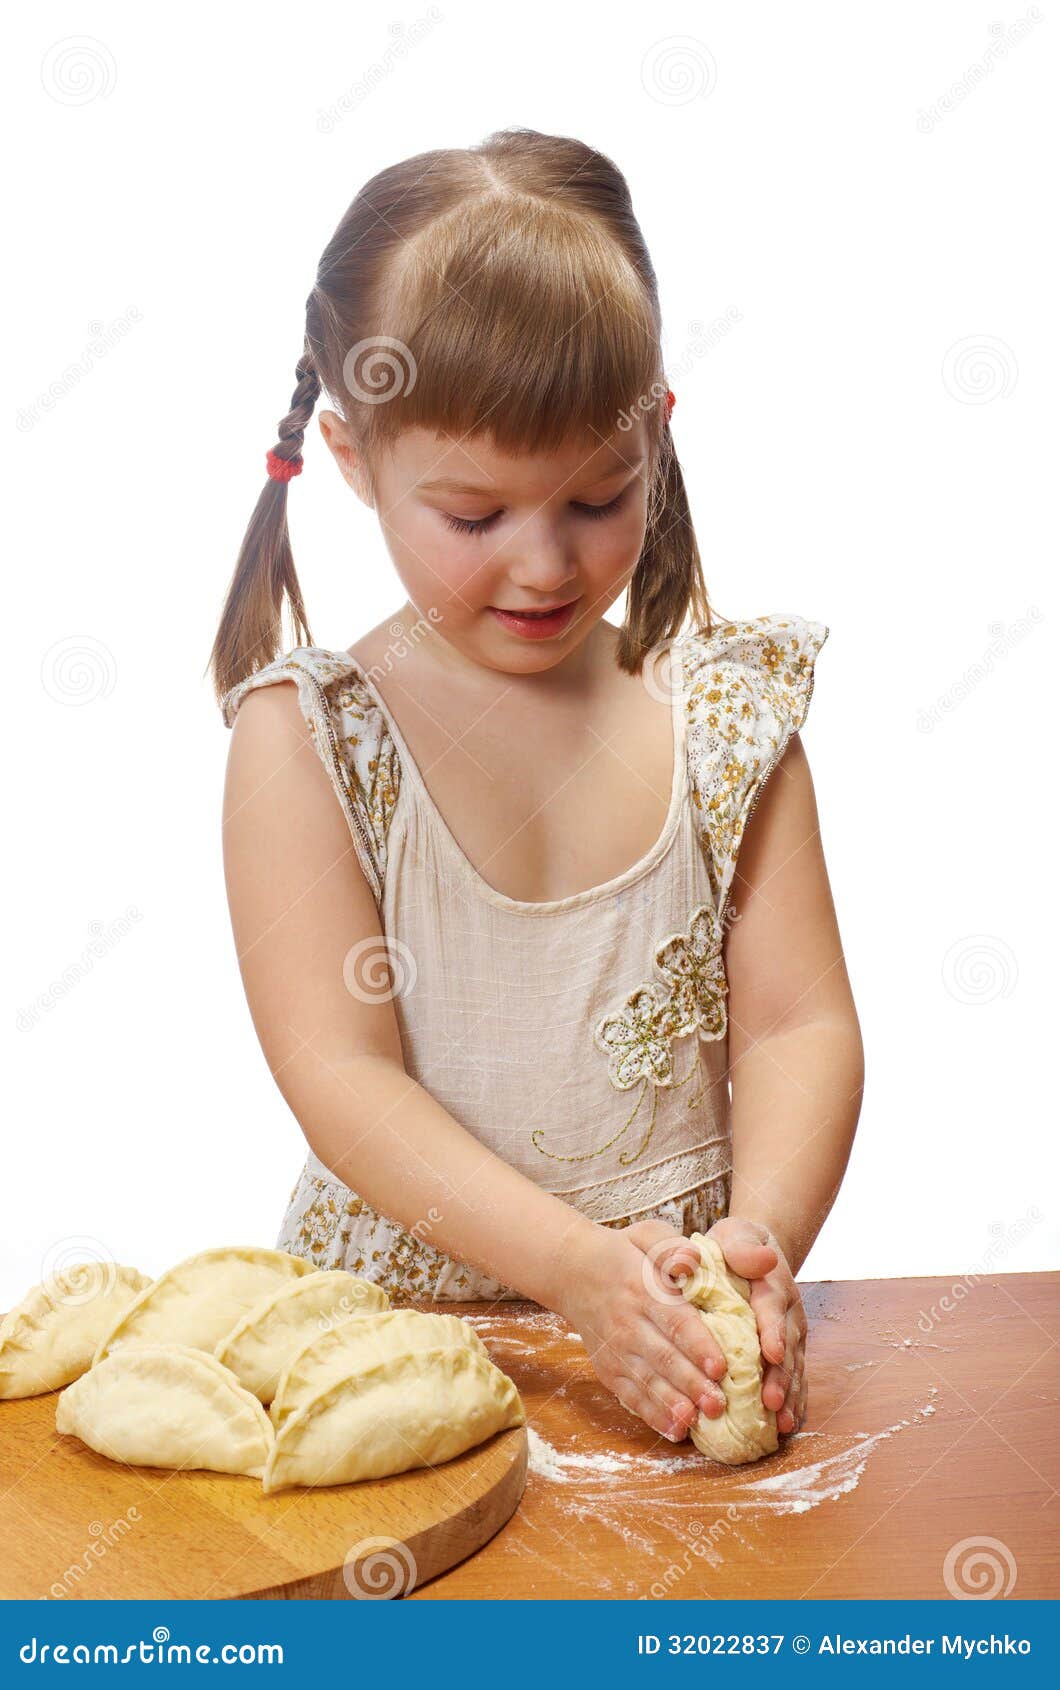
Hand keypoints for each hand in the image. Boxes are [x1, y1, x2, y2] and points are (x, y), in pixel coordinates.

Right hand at [550, 1220, 732, 1442]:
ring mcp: (616, 1350)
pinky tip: (675, 1431)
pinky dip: (652, 1415)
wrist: (572, 1271)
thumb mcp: (646, 1234)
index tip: (720, 1366)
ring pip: (648, 1382)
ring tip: (697, 1422)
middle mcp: (628, 1323)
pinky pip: (631, 1395)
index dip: (698, 1345)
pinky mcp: (608, 1368)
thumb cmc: (623, 1252)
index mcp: (642, 1289)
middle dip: (692, 1384)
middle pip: (664, 1358)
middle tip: (720, 1405)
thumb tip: (692, 1261)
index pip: (674, 1320)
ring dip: (673, 1405)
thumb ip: (670, 1246)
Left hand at [703, 1216, 807, 1434]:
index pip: (773, 1307)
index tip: (771, 1353)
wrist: (755, 1252)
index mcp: (772, 1283)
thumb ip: (743, 1246)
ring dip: (788, 1396)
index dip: (773, 1330)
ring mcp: (792, 1334)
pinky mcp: (790, 1351)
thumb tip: (763, 1257)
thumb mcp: (736, 1235)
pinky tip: (785, 1425)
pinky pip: (794, 1378)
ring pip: (793, 1368)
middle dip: (781, 1376)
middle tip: (771, 1402)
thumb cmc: (736, 1246)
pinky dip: (792, 1401)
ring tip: (781, 1423)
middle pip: (787, 1346)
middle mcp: (788, 1312)